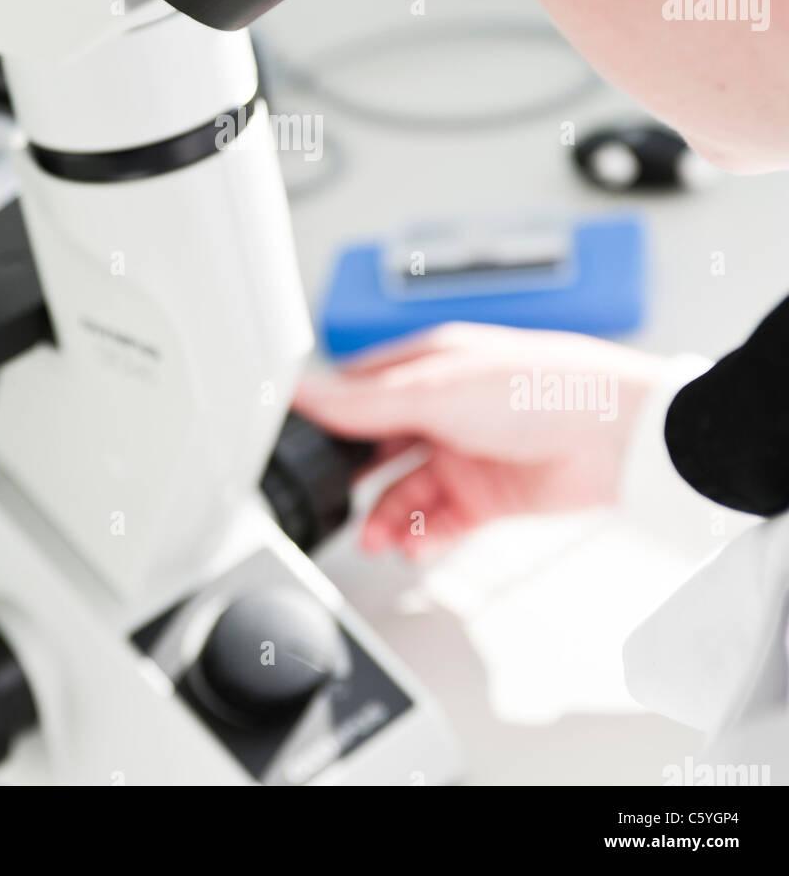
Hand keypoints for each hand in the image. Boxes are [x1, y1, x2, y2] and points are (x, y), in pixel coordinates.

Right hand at [294, 323, 668, 558]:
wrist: (615, 436)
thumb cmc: (539, 386)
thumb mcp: (434, 390)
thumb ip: (363, 402)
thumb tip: (302, 391)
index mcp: (425, 366)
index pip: (357, 391)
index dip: (327, 419)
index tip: (294, 447)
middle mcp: (440, 409)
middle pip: (375, 448)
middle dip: (350, 479)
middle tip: (329, 501)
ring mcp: (463, 454)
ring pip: (403, 492)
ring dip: (384, 516)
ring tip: (376, 536)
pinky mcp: (486, 498)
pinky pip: (439, 522)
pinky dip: (422, 536)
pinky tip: (414, 543)